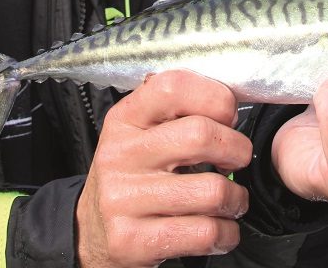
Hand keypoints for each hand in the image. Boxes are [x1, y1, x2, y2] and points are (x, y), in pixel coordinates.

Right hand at [76, 71, 252, 267]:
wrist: (90, 232)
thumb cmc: (131, 177)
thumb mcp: (141, 134)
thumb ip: (177, 113)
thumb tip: (231, 106)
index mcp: (125, 119)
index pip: (174, 87)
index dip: (216, 98)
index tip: (228, 118)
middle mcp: (120, 154)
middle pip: (200, 135)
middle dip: (237, 149)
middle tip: (236, 160)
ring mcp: (123, 199)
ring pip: (212, 191)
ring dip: (236, 199)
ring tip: (230, 201)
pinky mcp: (133, 240)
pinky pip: (204, 233)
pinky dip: (226, 234)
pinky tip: (220, 230)